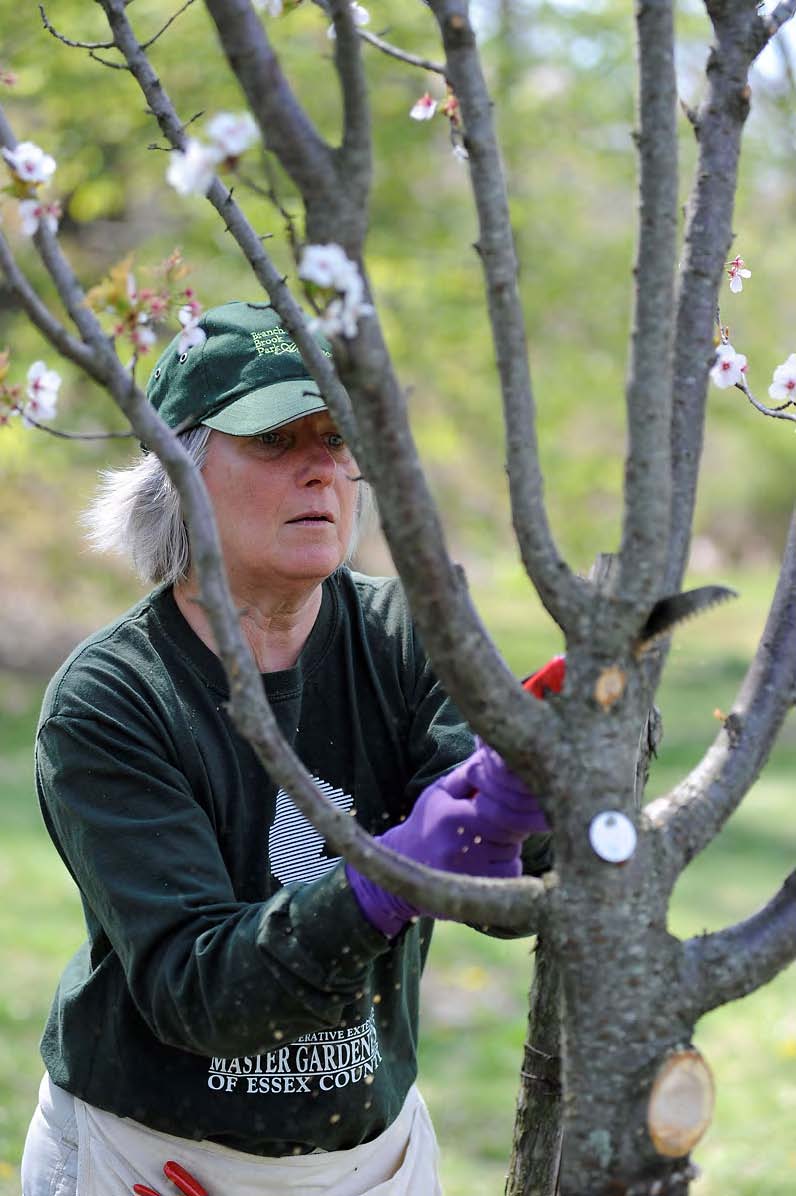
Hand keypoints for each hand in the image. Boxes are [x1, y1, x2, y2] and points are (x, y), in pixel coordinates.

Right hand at [346, 741, 546, 937]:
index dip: (507, 805)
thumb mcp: (439, 793)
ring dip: (508, 848)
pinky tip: (488, 863)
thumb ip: (467, 775)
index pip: (501, 805)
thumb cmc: (426, 823)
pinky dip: (507, 868)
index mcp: (453, 815)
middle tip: (494, 827)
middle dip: (509, 826)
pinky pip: (510, 874)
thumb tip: (491, 755)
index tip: (499, 806)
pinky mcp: (474, 889)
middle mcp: (460, 844)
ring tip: (487, 844)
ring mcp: (467, 871)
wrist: (401, 866)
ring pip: (513, 852)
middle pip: (511, 830)